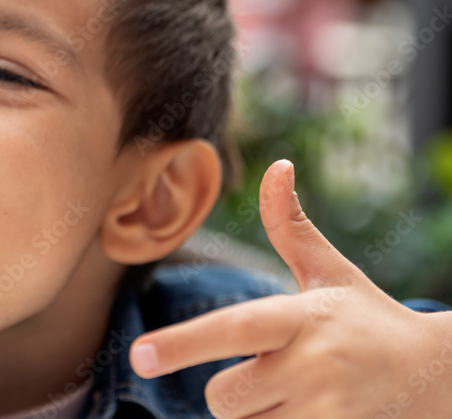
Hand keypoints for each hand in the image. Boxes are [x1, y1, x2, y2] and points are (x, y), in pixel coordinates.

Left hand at [129, 160, 451, 417]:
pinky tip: (308, 413)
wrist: (439, 378)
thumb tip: (277, 166)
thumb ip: (290, 226)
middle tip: (271, 370)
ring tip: (299, 392)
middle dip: (231, 389)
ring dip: (257, 414)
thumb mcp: (330, 272)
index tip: (139, 355)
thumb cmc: (368, 318)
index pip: (235, 329)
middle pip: (224, 396)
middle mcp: (314, 367)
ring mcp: (327, 414)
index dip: (183, 342)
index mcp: (304, 318)